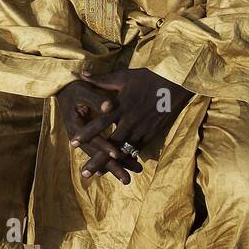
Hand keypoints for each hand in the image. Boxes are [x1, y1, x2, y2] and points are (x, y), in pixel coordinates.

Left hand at [69, 69, 192, 182]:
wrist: (175, 84)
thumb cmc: (148, 78)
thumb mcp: (124, 76)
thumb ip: (102, 80)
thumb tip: (82, 73)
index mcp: (121, 106)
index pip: (100, 122)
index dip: (87, 133)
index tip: (73, 143)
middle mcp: (130, 120)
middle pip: (111, 143)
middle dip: (97, 159)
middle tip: (85, 173)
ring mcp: (142, 129)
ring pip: (125, 150)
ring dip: (112, 164)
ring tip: (99, 175)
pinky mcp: (152, 133)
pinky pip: (138, 149)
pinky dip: (128, 158)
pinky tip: (120, 167)